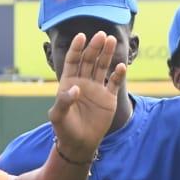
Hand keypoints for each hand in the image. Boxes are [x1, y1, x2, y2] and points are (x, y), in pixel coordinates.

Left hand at [47, 32, 127, 161]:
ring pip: (102, 67)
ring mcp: (97, 89)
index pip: (73, 61)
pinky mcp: (109, 98)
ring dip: (107, 54)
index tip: (81, 36)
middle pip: (89, 60)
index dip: (77, 48)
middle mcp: (83, 82)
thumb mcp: (58, 116)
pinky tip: (121, 66)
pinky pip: (114, 82)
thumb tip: (76, 88)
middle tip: (101, 35)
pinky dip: (118, 74)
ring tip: (112, 40)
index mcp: (69, 83)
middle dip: (94, 47)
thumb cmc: (64, 129)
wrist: (79, 144)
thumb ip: (64, 101)